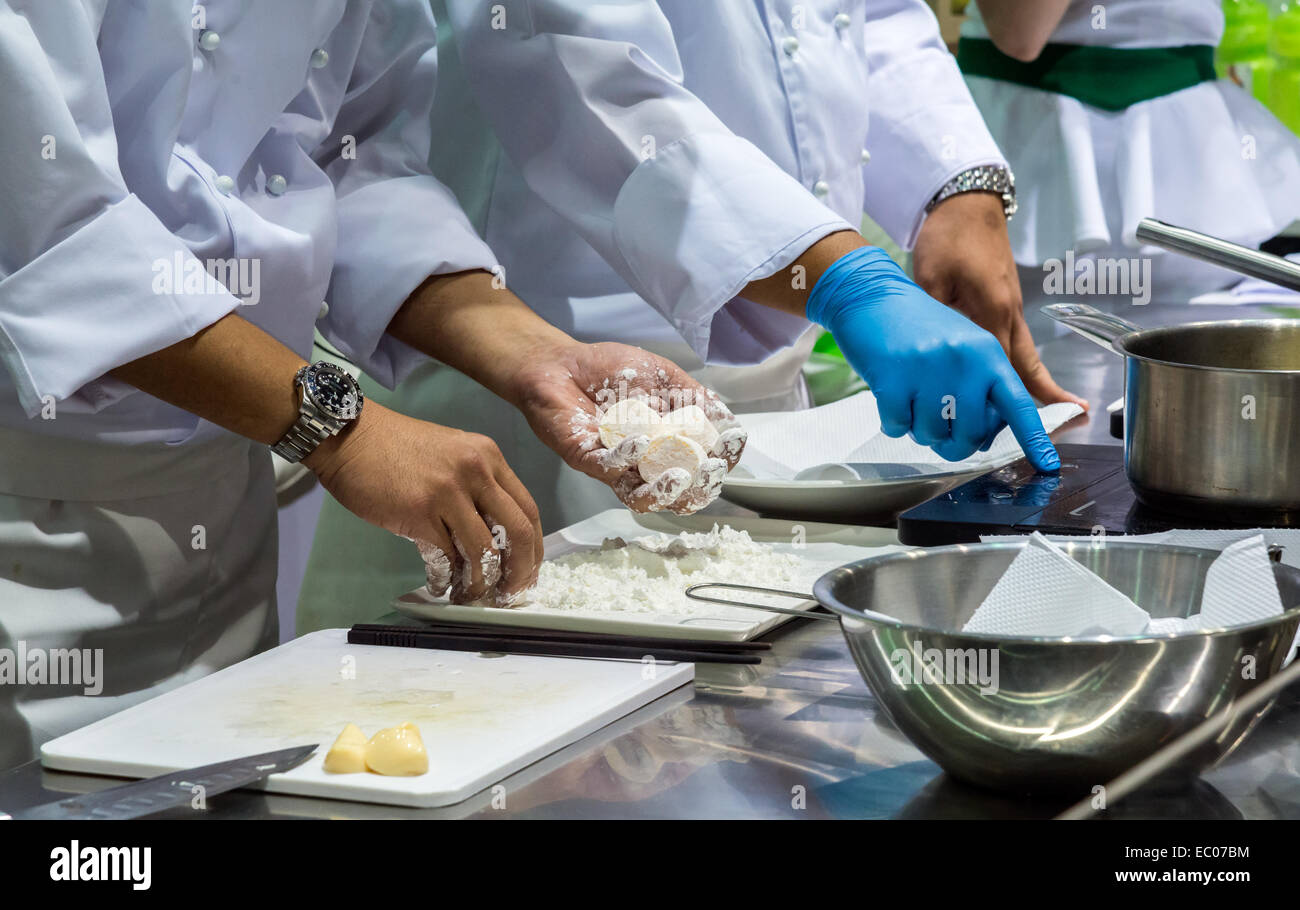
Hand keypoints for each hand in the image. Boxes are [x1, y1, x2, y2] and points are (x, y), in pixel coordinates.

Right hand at [304, 403, 542, 605]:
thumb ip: (477, 488)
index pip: (528, 510)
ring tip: (468, 594)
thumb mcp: (453, 454)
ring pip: (483, 552)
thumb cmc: (397, 448)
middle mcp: (476, 472)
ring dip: (479, 583)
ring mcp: (448, 492)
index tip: (526, 573)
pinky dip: (446, 578)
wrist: (350, 435)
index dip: (533, 549)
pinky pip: (445, 557)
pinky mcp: (419, 512)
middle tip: (508, 595)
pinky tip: (440, 584)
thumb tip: (493, 538)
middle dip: (519, 573)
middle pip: (517, 533)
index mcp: (489, 458)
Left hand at [507, 340, 745, 513]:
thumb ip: (695, 397)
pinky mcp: (584, 458)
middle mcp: (643, 464)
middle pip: (677, 495)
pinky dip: (626, 458)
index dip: (720, 464)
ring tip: (681, 476)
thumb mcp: (664, 377)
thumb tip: (729, 421)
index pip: (701, 468)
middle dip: (700, 489)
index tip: (732, 447)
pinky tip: (641, 441)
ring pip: (642, 497)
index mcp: (667, 446)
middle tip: (711, 471)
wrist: (561, 362)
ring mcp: (614, 466)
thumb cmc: (610, 371)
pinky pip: (607, 469)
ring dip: (665, 492)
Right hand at [807, 245, 1060, 470]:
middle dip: (954, 444)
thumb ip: (980, 382)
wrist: (869, 295)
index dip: (1033, 438)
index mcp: (986, 352)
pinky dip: (893, 422)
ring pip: (931, 435)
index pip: (1017, 403)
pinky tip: (891, 399)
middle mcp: (963, 361)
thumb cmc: (915, 325)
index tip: (1047, 465)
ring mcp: (928, 371)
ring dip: (919, 430)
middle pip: (970, 435)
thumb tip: (988, 432)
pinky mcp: (894, 381)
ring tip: (912, 404)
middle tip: (942, 434)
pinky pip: (899, 427)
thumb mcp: (960, 343)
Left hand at [913, 192, 1087, 409]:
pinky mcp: (1005, 303)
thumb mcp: (930, 276)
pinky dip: (1021, 366)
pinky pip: (1016, 344)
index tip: (1036, 422)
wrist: (968, 205)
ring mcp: (1010, 308)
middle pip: (1027, 366)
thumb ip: (934, 316)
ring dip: (1036, 384)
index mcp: (992, 310)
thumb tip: (931, 354)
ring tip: (1058, 413)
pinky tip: (1019, 383)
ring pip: (1025, 356)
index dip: (1015, 398)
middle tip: (1067, 425)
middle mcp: (1009, 313)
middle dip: (1044, 397)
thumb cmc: (949, 236)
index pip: (1006, 365)